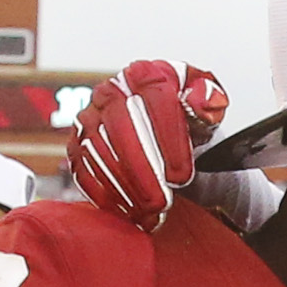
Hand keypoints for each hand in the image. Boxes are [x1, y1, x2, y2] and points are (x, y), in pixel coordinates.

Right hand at [68, 61, 230, 230]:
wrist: (160, 127)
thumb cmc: (184, 115)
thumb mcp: (206, 103)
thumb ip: (209, 98)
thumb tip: (203, 102)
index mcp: (145, 74)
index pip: (156, 99)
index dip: (169, 140)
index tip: (182, 175)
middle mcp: (110, 91)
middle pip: (120, 125)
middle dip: (142, 170)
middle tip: (163, 202)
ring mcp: (89, 117)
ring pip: (98, 150)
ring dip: (124, 186)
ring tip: (149, 212)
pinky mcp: (77, 144)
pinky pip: (82, 169)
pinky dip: (104, 194)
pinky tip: (128, 212)